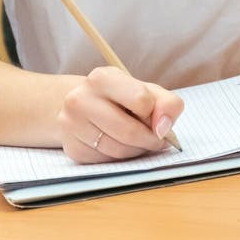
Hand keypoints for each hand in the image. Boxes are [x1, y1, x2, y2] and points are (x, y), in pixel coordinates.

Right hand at [57, 66, 183, 163]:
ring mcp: (72, 124)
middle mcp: (81, 98)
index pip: (141, 100)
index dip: (154, 113)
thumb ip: (167, 104)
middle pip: (130, 131)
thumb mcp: (148, 91)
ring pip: (119, 151)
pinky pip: (107, 162)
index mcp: (102, 77)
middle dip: (150, 140)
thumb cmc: (122, 98)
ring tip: (139, 142)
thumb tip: (163, 129)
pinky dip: (121, 159)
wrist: (85, 106)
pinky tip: (120, 146)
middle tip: (156, 139)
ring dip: (137, 151)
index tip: (153, 115)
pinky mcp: (72, 148)